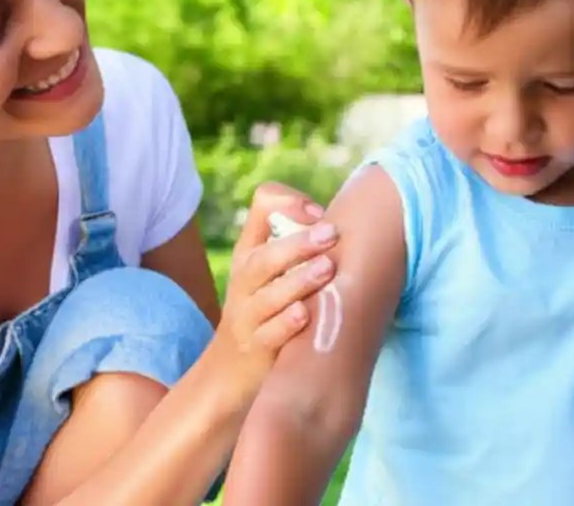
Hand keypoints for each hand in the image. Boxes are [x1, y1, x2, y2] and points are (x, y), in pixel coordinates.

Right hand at [209, 183, 337, 396]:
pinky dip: (285, 325)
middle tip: (331, 234)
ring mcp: (247, 316)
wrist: (229, 370)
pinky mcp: (255, 349)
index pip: (261, 210)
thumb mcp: (268, 272)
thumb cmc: (263, 310)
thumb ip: (297, 243)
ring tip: (326, 270)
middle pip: (263, 257)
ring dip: (298, 281)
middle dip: (298, 244)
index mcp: (250, 252)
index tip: (318, 213)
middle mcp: (244, 281)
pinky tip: (304, 316)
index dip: (288, 203)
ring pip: (267, 297)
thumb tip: (345, 222)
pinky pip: (268, 336)